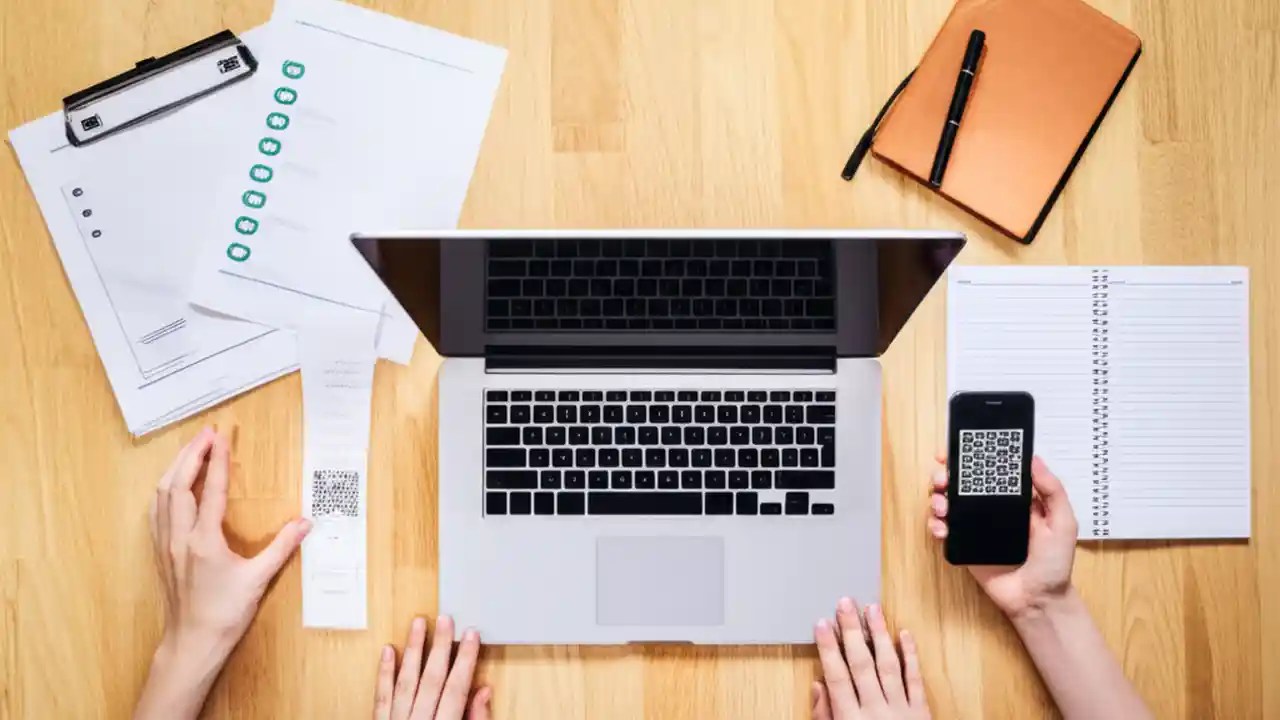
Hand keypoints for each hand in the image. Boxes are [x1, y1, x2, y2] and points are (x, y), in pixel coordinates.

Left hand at [135, 428, 311, 719]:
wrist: (192, 643)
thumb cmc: (224, 614)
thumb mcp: (258, 580)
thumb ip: (282, 548)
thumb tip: (305, 523)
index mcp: (204, 541)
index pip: (211, 491)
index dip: (218, 462)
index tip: (222, 438)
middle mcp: (180, 537)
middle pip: (178, 484)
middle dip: (191, 454)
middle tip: (206, 434)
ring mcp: (166, 544)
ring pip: (162, 495)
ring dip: (175, 468)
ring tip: (190, 450)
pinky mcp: (161, 552)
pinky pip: (157, 511)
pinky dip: (165, 489)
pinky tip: (173, 485)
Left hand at [373, 616, 490, 719]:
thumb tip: (484, 693)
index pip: (456, 689)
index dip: (466, 660)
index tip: (472, 635)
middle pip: (431, 679)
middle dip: (440, 646)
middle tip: (445, 619)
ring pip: (406, 681)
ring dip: (413, 650)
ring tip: (417, 623)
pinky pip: (381, 697)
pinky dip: (384, 673)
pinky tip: (388, 650)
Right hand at [812, 598, 929, 719]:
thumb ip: (824, 716)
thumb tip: (818, 686)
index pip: (837, 677)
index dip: (828, 648)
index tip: (822, 624)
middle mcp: (876, 711)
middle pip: (862, 663)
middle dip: (852, 631)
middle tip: (846, 604)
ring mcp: (901, 710)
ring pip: (888, 665)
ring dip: (879, 634)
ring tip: (873, 609)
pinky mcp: (921, 712)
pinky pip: (916, 680)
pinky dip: (911, 656)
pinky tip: (905, 634)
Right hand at [927, 455, 1077, 617]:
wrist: (1037, 599)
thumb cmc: (1054, 562)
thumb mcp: (1063, 523)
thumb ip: (1052, 491)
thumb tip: (1034, 458)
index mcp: (1013, 498)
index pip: (989, 471)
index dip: (970, 458)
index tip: (955, 450)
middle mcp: (990, 509)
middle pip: (960, 484)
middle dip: (945, 476)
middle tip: (942, 480)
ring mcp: (974, 527)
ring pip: (947, 504)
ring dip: (937, 499)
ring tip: (941, 506)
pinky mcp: (963, 546)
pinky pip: (943, 530)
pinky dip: (935, 525)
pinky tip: (941, 528)